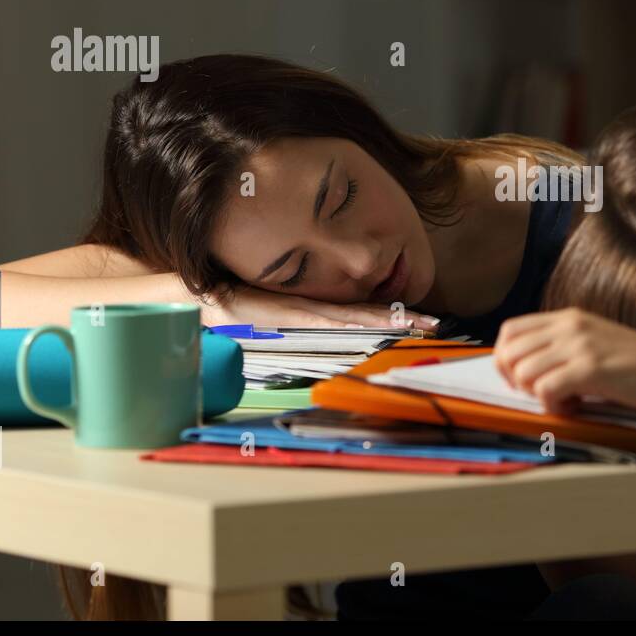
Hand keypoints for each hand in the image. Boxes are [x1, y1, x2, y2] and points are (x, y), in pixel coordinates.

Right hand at [191, 283, 439, 331]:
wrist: (199, 295)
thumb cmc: (236, 309)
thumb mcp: (277, 321)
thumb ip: (301, 327)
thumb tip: (328, 339)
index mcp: (317, 309)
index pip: (365, 313)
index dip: (396, 316)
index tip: (425, 321)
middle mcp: (315, 307)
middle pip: (368, 313)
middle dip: (404, 318)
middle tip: (436, 323)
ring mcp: (301, 308)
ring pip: (353, 315)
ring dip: (386, 320)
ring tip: (417, 323)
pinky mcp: (284, 312)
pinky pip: (320, 318)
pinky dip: (345, 321)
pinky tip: (368, 324)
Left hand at [493, 308, 635, 413]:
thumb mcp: (597, 343)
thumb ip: (564, 347)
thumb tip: (525, 370)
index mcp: (569, 317)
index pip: (510, 331)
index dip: (506, 360)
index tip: (524, 381)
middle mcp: (570, 325)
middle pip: (509, 352)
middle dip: (517, 382)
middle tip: (545, 394)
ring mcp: (581, 345)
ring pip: (523, 373)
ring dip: (538, 396)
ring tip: (567, 400)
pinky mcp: (592, 368)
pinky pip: (546, 390)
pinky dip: (554, 407)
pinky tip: (576, 408)